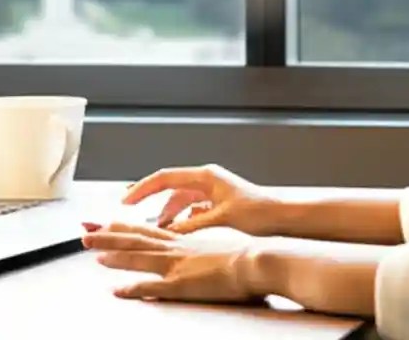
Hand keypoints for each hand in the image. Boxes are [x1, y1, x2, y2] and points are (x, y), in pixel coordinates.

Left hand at [82, 221, 262, 303]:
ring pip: (137, 257)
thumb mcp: (221, 246)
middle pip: (136, 239)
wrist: (257, 260)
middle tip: (86, 231)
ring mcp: (177, 265)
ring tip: (92, 251)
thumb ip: (206, 247)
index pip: (148, 230)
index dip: (125, 226)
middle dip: (108, 235)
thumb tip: (202, 249)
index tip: (107, 222)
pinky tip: (117, 290)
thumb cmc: (247, 255)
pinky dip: (132, 288)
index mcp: (186, 241)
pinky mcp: (181, 284)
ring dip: (112, 255)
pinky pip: (151, 287)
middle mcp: (177, 248)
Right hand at [123, 164, 277, 235]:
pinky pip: (192, 207)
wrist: (283, 217)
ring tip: (154, 227)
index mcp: (205, 176)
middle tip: (128, 205)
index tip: (126, 200)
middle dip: (149, 196)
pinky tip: (177, 230)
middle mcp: (207, 179)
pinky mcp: (218, 202)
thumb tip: (167, 232)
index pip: (165, 177)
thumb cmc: (258, 213)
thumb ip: (192, 225)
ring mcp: (212, 190)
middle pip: (170, 185)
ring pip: (181, 199)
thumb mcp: (220, 219)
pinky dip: (182, 218)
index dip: (142, 188)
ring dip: (167, 212)